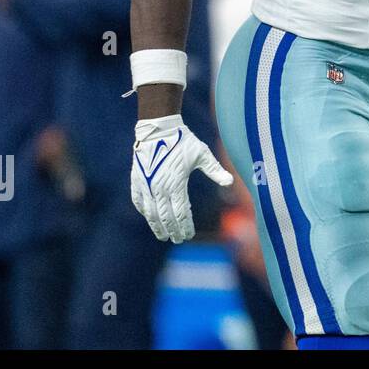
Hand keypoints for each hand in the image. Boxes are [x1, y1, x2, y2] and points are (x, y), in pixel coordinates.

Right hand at [131, 115, 233, 242]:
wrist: (159, 128)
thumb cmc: (184, 141)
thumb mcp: (203, 154)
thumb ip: (216, 170)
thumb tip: (231, 182)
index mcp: (176, 184)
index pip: (181, 213)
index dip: (185, 226)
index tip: (189, 235)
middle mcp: (159, 187)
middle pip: (166, 217)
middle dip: (172, 231)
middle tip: (178, 240)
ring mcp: (146, 185)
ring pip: (151, 213)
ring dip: (157, 226)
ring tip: (163, 236)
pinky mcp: (137, 180)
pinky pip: (138, 201)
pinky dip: (144, 212)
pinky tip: (149, 217)